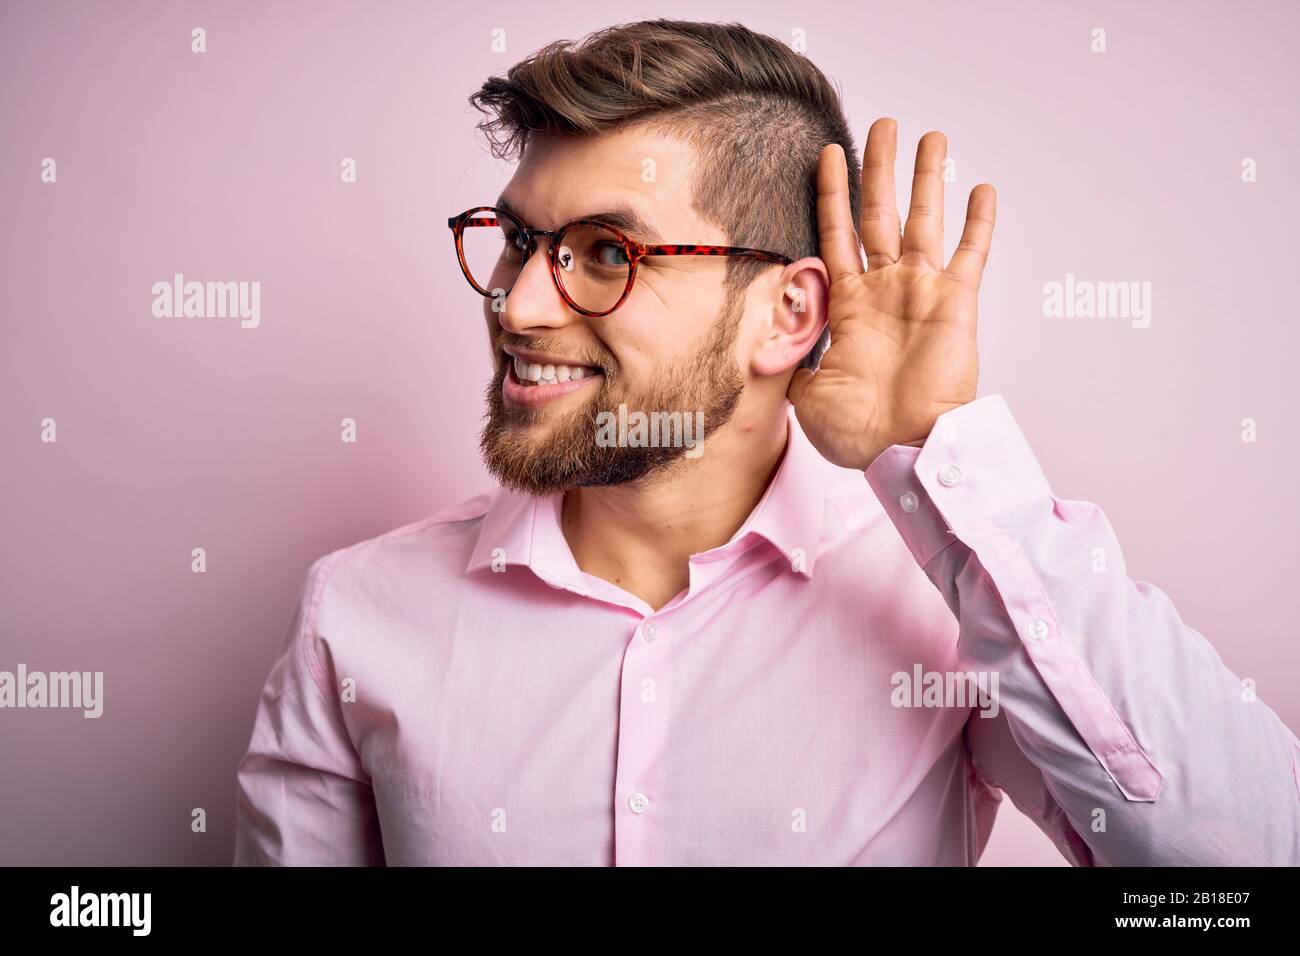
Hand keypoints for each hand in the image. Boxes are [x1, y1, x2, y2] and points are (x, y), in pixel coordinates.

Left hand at [788, 118, 995, 470]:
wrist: (902, 451)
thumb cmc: (856, 432)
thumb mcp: (803, 392)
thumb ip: (788, 354)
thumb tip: (761, 338)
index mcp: (847, 304)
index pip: (836, 234)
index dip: (831, 193)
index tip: (826, 154)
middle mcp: (884, 290)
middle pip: (879, 213)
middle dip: (878, 168)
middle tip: (882, 125)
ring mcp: (921, 293)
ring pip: (924, 219)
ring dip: (927, 177)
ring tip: (931, 135)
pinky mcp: (956, 304)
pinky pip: (971, 254)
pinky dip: (978, 222)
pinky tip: (982, 187)